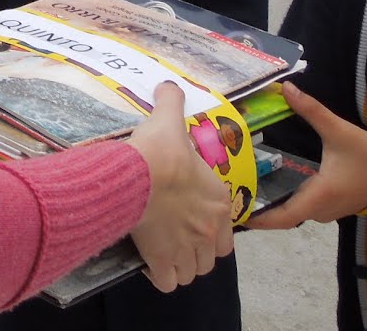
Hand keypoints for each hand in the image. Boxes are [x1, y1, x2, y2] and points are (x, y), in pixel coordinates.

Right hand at [127, 82, 235, 291]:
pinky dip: (160, 276)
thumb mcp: (169, 121)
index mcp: (217, 199)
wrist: (140, 173)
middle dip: (198, 252)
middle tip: (179, 239)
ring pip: (193, 272)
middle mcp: (209, 229)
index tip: (189, 218)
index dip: (210, 228)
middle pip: (211, 257)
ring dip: (182, 266)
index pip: (227, 230)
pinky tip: (149, 263)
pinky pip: (167, 281)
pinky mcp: (163, 260)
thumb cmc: (160, 150)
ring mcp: (188, 247)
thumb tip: (169, 85)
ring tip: (165, 253)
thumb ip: (172, 104)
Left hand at [246, 82, 366, 229]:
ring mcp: (326, 210)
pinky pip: (302, 206)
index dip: (257, 219)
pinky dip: (284, 198)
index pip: (282, 218)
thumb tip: (286, 88)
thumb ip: (313, 110)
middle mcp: (319, 210)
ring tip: (242, 183)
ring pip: (292, 211)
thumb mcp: (340, 132)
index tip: (234, 212)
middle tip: (230, 188)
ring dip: (270, 202)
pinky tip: (268, 181)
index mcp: (318, 197)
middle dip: (257, 205)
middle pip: (282, 215)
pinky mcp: (330, 205)